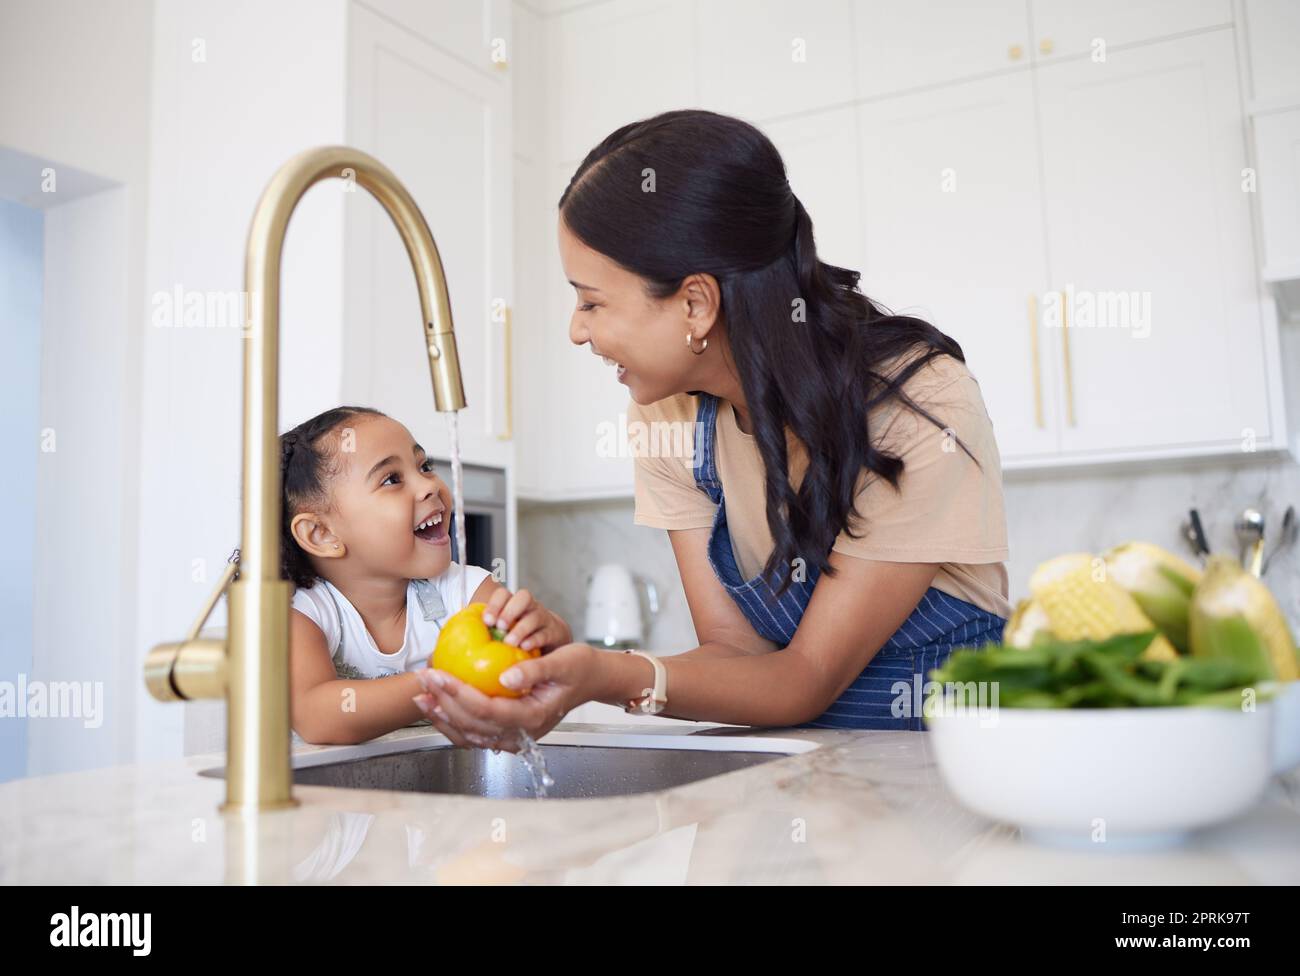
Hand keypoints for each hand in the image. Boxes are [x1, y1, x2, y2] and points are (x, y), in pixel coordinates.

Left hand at [413, 642, 598, 751]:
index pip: (487, 709)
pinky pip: (474, 732)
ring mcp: (514, 736)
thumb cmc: (579, 668)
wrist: (591, 679)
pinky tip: (438, 705)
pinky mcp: (508, 732)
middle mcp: (521, 733)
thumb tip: (506, 677)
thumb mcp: (563, 662)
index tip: (437, 674)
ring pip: (469, 735)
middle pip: (473, 725)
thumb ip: (534, 670)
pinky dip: (453, 721)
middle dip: (443, 702)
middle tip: (424, 679)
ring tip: (422, 696)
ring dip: (442, 716)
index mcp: (533, 718)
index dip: (458, 693)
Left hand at [481, 586, 570, 652]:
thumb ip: (477, 637)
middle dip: (509, 610)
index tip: (487, 620)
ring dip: (521, 627)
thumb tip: (441, 650)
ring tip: (510, 641)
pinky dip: (535, 639)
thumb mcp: (499, 634)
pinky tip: (525, 648)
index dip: (495, 604)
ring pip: (535, 615)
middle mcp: (529, 608)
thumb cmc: (518, 639)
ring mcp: (543, 619)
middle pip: (523, 596)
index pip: (503, 594)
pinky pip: (546, 633)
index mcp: (513, 605)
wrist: (551, 641)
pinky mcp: (554, 632)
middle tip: (499, 626)